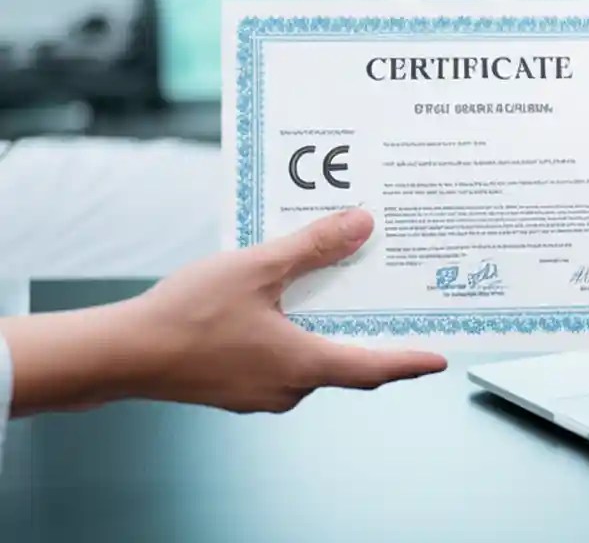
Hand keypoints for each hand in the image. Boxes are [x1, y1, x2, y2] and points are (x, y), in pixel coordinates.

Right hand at [130, 208, 446, 412]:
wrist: (120, 354)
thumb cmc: (186, 316)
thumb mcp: (258, 268)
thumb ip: (314, 247)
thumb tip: (362, 225)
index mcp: (303, 365)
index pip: (373, 368)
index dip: (409, 362)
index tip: (438, 360)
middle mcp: (288, 388)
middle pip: (345, 362)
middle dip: (369, 335)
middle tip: (391, 306)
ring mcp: (259, 393)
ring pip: (310, 360)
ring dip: (326, 330)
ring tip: (336, 291)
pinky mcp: (234, 388)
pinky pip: (279, 361)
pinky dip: (293, 336)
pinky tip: (283, 305)